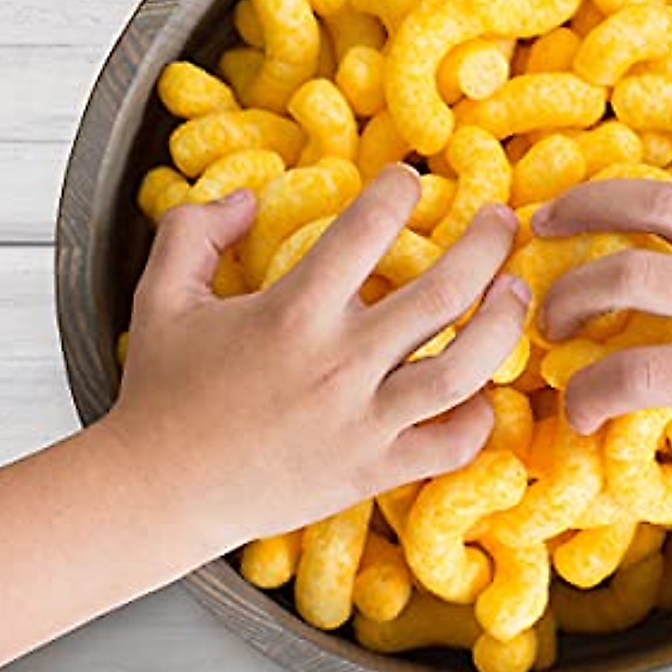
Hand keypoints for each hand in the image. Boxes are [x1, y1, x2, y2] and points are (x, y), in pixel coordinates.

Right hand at [109, 165, 528, 549]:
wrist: (157, 493)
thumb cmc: (161, 394)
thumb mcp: (160, 296)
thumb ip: (194, 230)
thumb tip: (248, 197)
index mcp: (292, 312)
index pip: (366, 229)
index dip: (398, 190)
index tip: (410, 178)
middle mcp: (339, 364)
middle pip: (443, 291)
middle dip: (485, 243)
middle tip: (502, 219)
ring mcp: (363, 423)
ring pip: (463, 369)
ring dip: (501, 325)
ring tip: (515, 292)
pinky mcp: (374, 472)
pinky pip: (451, 445)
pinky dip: (479, 417)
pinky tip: (481, 389)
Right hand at [533, 168, 671, 513]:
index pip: (640, 374)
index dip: (587, 394)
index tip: (576, 408)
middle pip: (626, 272)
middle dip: (566, 293)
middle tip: (543, 315)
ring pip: (655, 202)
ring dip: (587, 208)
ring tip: (544, 221)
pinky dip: (660, 195)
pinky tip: (638, 211)